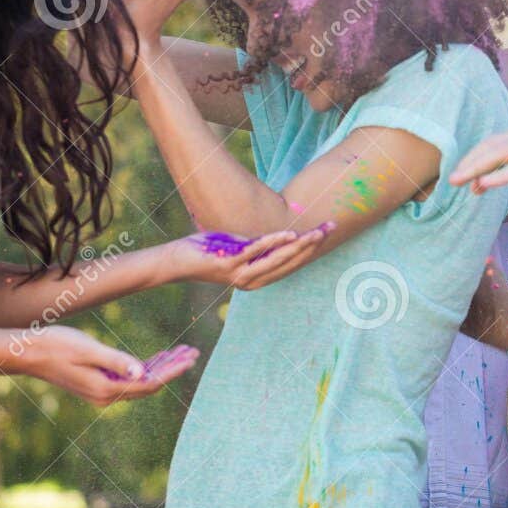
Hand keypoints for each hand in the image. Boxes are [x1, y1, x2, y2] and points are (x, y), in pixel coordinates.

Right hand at [12, 326, 196, 407]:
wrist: (28, 352)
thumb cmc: (57, 346)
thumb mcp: (89, 350)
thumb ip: (116, 361)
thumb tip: (142, 373)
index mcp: (106, 388)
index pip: (149, 383)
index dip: (173, 371)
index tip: (191, 358)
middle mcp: (106, 395)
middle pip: (149, 384)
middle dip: (173, 368)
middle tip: (193, 351)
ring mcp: (101, 392)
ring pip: (141, 381)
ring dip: (162, 366)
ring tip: (182, 352)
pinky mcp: (97, 384)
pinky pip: (129, 379)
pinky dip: (145, 368)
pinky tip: (158, 357)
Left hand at [170, 226, 333, 289]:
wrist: (176, 261)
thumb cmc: (207, 251)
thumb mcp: (237, 248)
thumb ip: (257, 246)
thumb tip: (276, 234)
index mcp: (257, 278)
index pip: (291, 262)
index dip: (311, 247)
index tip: (328, 230)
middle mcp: (252, 280)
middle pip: (290, 260)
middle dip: (312, 243)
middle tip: (331, 227)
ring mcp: (241, 274)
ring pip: (277, 258)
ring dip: (299, 243)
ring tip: (316, 231)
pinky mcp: (229, 264)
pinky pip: (256, 251)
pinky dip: (274, 241)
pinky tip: (289, 232)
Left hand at [451, 118, 507, 197]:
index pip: (505, 140)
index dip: (483, 155)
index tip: (469, 171)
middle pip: (495, 144)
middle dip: (471, 160)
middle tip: (453, 178)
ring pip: (501, 154)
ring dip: (476, 168)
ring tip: (458, 182)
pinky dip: (499, 177)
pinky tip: (484, 185)